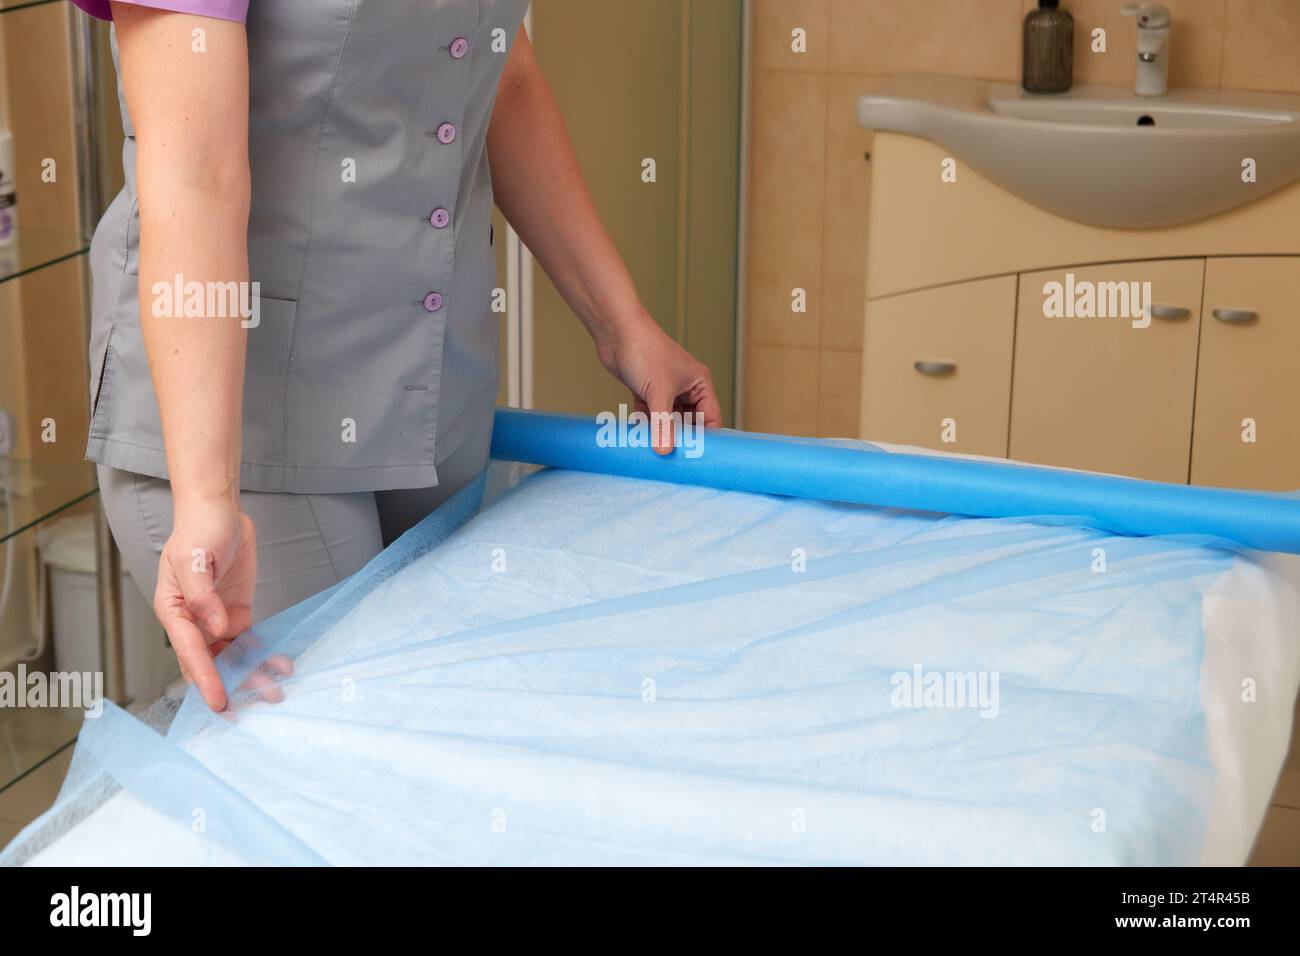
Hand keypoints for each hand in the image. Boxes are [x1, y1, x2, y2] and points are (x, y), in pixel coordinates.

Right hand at [153, 497, 255, 710]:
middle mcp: (193, 623)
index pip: (190, 652)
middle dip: (232, 685)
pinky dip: (262, 655)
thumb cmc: (199, 531)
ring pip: (232, 658)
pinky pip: (248, 643)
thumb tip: (216, 626)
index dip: (206, 678)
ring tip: (276, 690)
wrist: (219, 512)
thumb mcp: (195, 558)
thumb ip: (203, 595)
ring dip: (251, 674)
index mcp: (174, 611)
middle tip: (255, 703)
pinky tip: (280, 665)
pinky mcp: (237, 615)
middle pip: (211, 663)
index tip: (220, 701)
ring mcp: (215, 621)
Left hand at [595, 311, 723, 453]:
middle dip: (683, 438)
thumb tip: (665, 451)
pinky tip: (641, 440)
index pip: (711, 417)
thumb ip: (663, 425)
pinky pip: (651, 415)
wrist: (617, 332)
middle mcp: (685, 387)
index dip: (707, 437)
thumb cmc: (645, 351)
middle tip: (676, 459)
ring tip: (658, 453)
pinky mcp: (646, 391)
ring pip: (669, 419)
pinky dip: (646, 425)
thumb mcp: (658, 393)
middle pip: (690, 421)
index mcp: (699, 383)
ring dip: (662, 433)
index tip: (698, 458)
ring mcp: (665, 389)